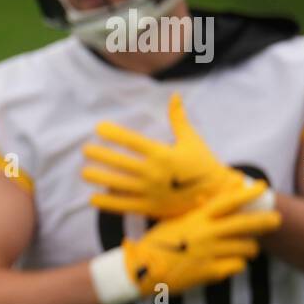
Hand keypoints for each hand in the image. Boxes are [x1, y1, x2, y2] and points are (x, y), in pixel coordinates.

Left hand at [82, 93, 252, 217]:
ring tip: (85, 172)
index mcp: (163, 154)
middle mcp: (155, 173)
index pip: (132, 141)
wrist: (219, 196)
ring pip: (119, 184)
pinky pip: (124, 205)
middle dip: (101, 155)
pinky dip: (108, 202)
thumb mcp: (192, 140)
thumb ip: (178, 119)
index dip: (114, 134)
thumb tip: (175, 95)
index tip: (99, 128)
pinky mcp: (151, 208)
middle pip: (120, 163)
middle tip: (86, 150)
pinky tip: (93, 198)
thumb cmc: (203, 164)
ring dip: (99, 178)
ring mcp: (151, 192)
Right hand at [120, 179, 281, 295]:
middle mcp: (207, 233)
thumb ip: (197, 214)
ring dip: (249, 247)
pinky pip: (237, 266)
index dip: (248, 193)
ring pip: (246, 247)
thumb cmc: (157, 243)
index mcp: (197, 218)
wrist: (142, 270)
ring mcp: (211, 253)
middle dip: (265, 221)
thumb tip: (210, 203)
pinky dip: (237, 264)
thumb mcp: (174, 222)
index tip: (263, 187)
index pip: (228, 202)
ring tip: (248, 248)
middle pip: (245, 224)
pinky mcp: (211, 271)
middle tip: (276, 219)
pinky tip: (229, 263)